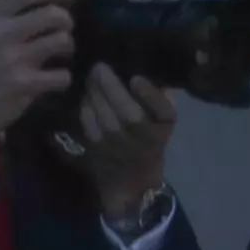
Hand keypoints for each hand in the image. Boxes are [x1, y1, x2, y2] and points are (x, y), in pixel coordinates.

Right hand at [0, 0, 77, 150]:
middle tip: (65, 28)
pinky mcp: (25, 85)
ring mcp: (15, 60)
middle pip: (52, 14)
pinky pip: (61, 75)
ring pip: (61, 41)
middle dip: (66, 20)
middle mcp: (2, 34)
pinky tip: (56, 81)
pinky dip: (63, 78)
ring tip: (62, 54)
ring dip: (68, 47)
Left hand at [78, 64, 175, 220]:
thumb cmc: (150, 141)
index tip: (135, 78)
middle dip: (111, 88)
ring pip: (106, 121)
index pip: (163, 112)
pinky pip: (91, 130)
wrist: (132, 181)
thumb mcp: (162, 122)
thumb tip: (147, 73)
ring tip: (91, 78)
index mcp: (163, 130)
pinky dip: (86, 111)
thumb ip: (158, 99)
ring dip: (95, 97)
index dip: (150, 95)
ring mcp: (120, 150)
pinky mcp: (100, 154)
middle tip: (99, 67)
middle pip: (129, 115)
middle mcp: (144, 142)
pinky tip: (86, 97)